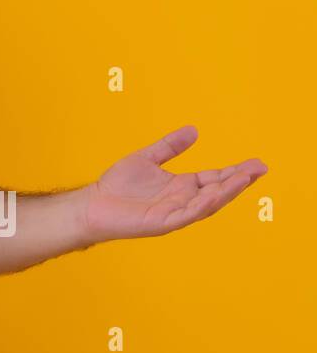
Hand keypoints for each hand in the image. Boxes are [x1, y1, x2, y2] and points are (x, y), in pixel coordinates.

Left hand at [80, 125, 267, 242]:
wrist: (93, 205)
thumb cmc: (118, 186)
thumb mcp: (147, 158)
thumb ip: (170, 146)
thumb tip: (194, 130)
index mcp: (181, 186)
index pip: (214, 178)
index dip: (235, 171)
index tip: (256, 163)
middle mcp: (182, 200)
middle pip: (217, 190)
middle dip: (239, 181)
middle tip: (260, 168)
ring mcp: (175, 212)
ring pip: (207, 204)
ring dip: (226, 192)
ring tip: (244, 179)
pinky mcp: (163, 222)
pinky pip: (187, 214)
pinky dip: (202, 205)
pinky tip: (213, 195)